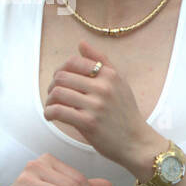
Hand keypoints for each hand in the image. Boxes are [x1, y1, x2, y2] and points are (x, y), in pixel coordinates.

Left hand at [44, 40, 153, 167]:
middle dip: (52, 86)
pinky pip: (58, 111)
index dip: (61, 70)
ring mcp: (96, 105)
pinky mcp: (89, 123)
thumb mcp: (120, 83)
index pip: (74, 62)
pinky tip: (52, 116)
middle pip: (62, 76)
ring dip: (49, 100)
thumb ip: (102, 61)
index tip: (62, 82)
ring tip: (53, 107)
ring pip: (58, 93)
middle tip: (55, 96)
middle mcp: (104, 87)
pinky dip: (49, 113)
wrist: (136, 142)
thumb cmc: (126, 113)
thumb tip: (81, 43)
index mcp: (110, 75)